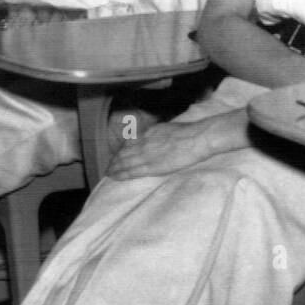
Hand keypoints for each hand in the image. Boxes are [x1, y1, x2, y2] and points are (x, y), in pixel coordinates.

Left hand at [106, 118, 225, 180]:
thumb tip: (156, 137)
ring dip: (115, 168)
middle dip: (115, 160)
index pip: (130, 142)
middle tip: (108, 166)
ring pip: (125, 162)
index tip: (117, 154)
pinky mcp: (152, 166)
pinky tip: (115, 176)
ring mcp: (147, 155)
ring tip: (109, 173)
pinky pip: (132, 171)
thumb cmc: (189, 132)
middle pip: (124, 153)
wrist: (196, 139)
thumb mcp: (168, 128)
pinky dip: (122, 174)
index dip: (122, 150)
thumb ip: (158, 134)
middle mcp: (144, 143)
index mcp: (149, 133)